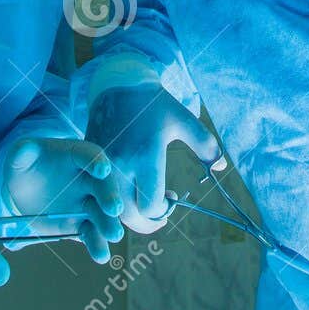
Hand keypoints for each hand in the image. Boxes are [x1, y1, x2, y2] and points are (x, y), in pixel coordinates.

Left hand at [1, 138, 124, 262]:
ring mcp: (87, 202)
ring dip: (108, 224)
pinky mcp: (80, 223)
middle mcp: (89, 178)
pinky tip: (101, 255)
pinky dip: (96, 243)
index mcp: (77, 155)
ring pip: (101, 213)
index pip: (90, 154)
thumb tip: (25, 148)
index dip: (96, 162)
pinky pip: (90, 233)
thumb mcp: (20, 155)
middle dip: (110, 196)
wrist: (26, 189)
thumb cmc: (26, 165)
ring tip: (113, 236)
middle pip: (103, 186)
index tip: (102, 170)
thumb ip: (22, 152)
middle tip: (114, 209)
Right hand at [86, 84, 223, 233]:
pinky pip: (96, 197)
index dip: (164, 209)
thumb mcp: (183, 120)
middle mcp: (119, 165)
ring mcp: (100, 168)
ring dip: (129, 216)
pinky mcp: (88, 166)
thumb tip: (220, 167)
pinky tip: (125, 195)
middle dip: (147, 222)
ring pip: (110, 211)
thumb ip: (205, 144)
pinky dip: (111, 205)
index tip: (172, 197)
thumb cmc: (154, 104)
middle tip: (159, 215)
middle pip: (129, 215)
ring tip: (143, 207)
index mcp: (145, 156)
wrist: (117, 86)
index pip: (151, 205)